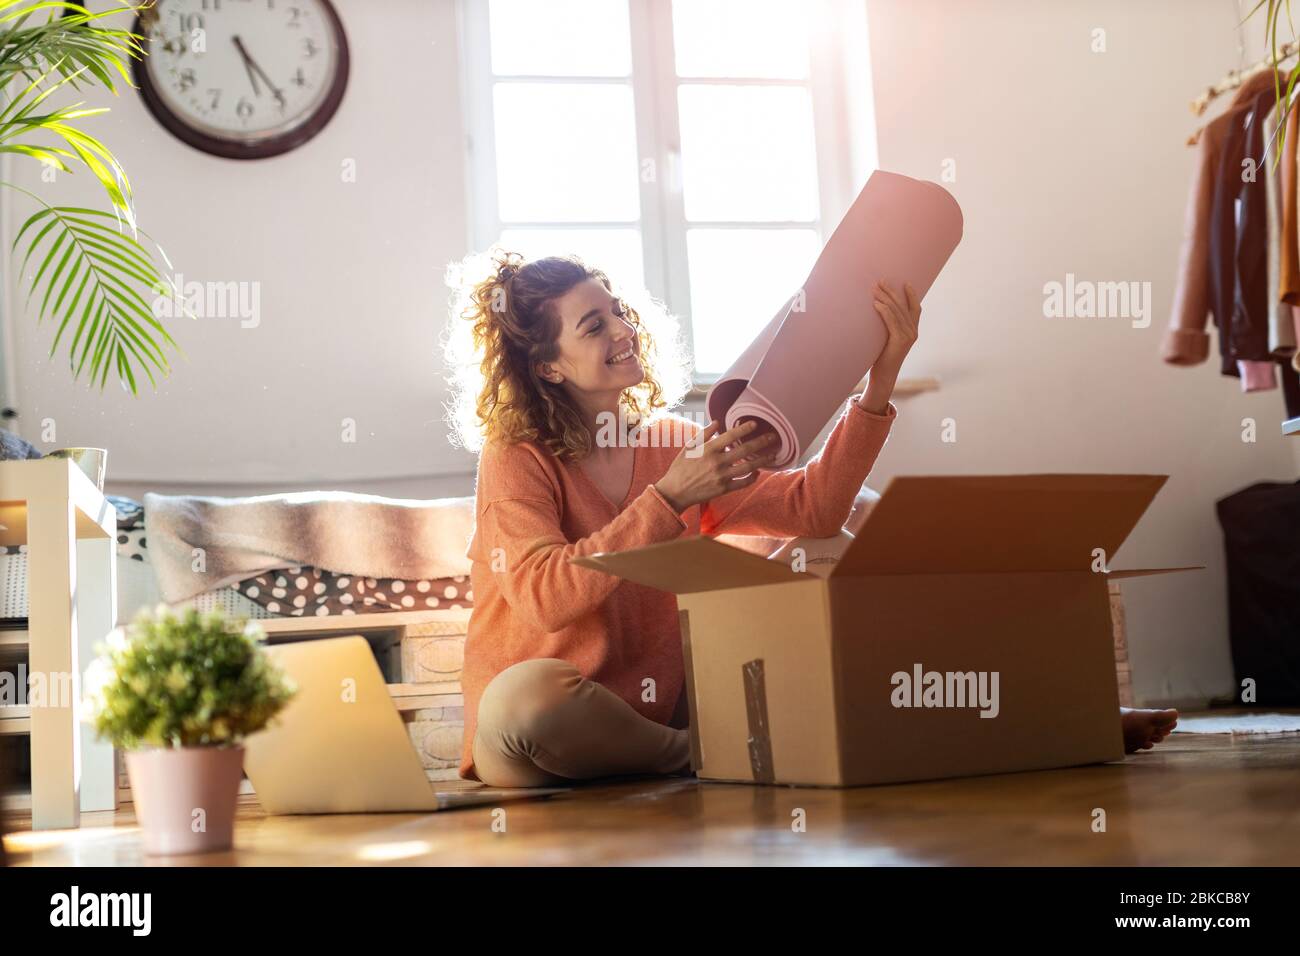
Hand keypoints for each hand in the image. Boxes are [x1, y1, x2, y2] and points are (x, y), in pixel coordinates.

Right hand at [655, 420, 779, 511]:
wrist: (675, 492)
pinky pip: (742, 483)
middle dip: (761, 442)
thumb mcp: (688, 447)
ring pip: (748, 467)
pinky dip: (752, 478)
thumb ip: (704, 434)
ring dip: (762, 460)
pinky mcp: (723, 489)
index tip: (755, 423)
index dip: (744, 429)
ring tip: (772, 454)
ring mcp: (721, 476)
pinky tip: (758, 472)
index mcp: (708, 449)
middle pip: (744, 450)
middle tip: (773, 437)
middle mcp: (716, 462)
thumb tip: (718, 422)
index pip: (730, 436)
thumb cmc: (681, 467)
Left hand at [871, 280, 920, 380]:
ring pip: (896, 311)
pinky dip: (884, 311)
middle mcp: (913, 332)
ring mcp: (908, 336)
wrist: (884, 375)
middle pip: (903, 306)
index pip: (915, 309)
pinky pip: (892, 321)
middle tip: (881, 281)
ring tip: (875, 289)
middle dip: (892, 292)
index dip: (912, 295)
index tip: (905, 282)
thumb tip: (879, 311)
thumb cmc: (882, 357)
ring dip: (885, 298)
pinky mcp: (900, 340)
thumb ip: (890, 327)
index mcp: (912, 331)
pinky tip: (876, 304)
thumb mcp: (888, 339)